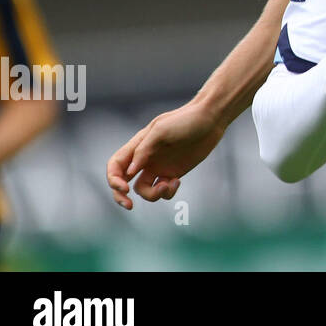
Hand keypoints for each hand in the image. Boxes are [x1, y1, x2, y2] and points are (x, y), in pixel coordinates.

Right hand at [106, 101, 227, 209]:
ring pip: (144, 190)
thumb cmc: (185, 120)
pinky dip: (168, 192)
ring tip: (167, 185)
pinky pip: (163, 190)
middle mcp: (145, 158)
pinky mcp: (174, 173)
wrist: (210, 120)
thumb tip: (130, 172)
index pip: (116, 165)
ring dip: (153, 194)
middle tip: (130, 205)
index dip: (114, 180)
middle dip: (121, 196)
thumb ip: (143, 150)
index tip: (125, 188)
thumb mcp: (161, 130)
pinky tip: (178, 181)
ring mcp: (159, 167)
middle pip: (123, 182)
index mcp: (138, 146)